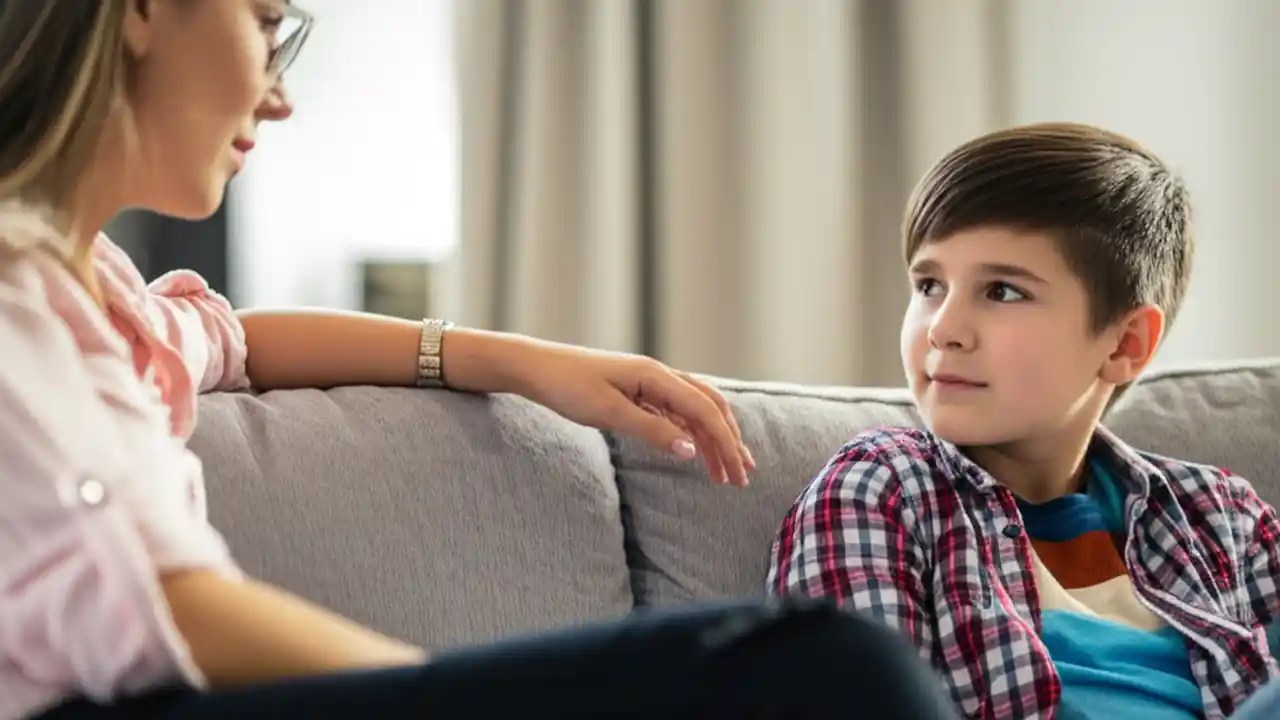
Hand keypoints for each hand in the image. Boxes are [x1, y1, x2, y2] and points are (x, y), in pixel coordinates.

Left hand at [515, 342, 756, 486]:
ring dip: (713, 439)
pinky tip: (695, 451)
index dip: (725, 443)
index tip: (737, 474)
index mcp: (657, 376)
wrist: (535, 368)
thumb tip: (691, 451)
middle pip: (709, 408)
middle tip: (742, 476)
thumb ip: (652, 430)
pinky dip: (690, 433)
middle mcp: (660, 375)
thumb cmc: (567, 386)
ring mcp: (649, 383)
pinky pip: (675, 412)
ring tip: (725, 469)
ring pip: (694, 410)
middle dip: (729, 442)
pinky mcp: (637, 391)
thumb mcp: (609, 413)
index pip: (705, 411)